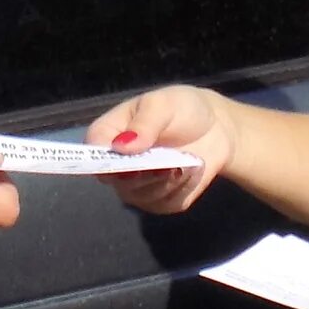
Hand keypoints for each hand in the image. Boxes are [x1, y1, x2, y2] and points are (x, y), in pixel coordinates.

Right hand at [84, 86, 233, 213]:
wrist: (216, 128)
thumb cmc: (182, 109)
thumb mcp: (163, 105)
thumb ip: (144, 124)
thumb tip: (122, 147)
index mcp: (109, 135)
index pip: (92, 153)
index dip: (105, 161)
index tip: (130, 161)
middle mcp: (117, 165)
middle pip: (117, 181)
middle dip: (145, 173)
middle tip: (168, 162)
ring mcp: (138, 187)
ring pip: (142, 197)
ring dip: (168, 180)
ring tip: (187, 161)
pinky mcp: (162, 201)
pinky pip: (167, 204)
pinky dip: (184, 188)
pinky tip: (193, 170)